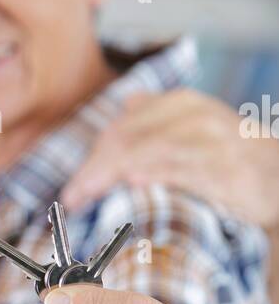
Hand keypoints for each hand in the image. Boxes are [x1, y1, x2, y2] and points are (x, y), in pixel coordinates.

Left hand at [62, 89, 278, 230]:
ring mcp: (208, 139)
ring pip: (146, 150)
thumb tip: (127, 104)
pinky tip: (134, 183)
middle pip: (126, 139)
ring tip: (88, 196)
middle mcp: (191, 115)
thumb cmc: (233, 156)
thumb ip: (160, 118)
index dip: (91, 161)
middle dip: (93, 171)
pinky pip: (181, 167)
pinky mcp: (224, 166)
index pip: (120, 130)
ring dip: (110, 175)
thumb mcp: (196, 126)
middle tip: (72, 199)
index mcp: (179, 104)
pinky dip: (155, 173)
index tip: (72, 191)